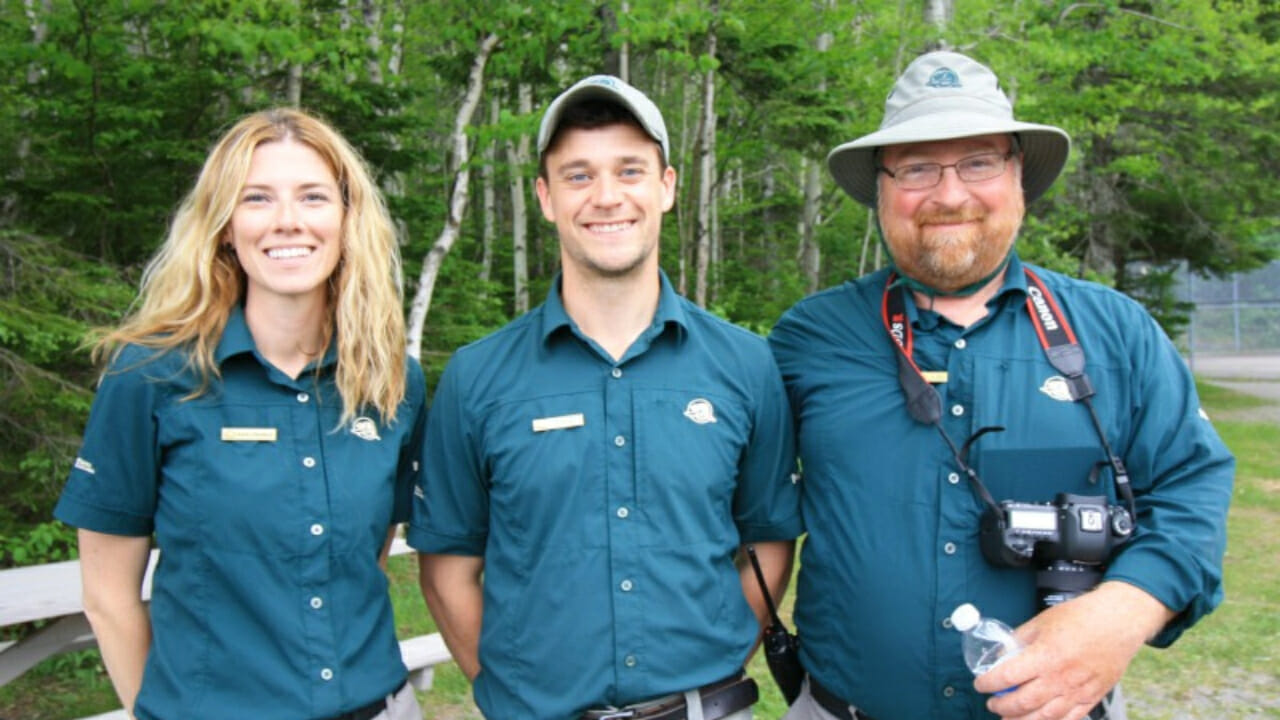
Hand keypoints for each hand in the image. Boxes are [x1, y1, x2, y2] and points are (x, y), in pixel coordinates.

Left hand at [975, 581, 1174, 719]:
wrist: (1119, 621)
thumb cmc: (1082, 617)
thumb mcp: (1041, 621)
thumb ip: (1020, 639)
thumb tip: (1002, 653)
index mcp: (1045, 656)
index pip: (1007, 676)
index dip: (988, 683)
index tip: (981, 684)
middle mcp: (1060, 678)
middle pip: (1023, 702)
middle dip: (1002, 707)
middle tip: (992, 704)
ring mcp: (1078, 691)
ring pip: (1044, 717)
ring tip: (1008, 719)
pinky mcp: (1092, 698)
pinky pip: (1070, 719)